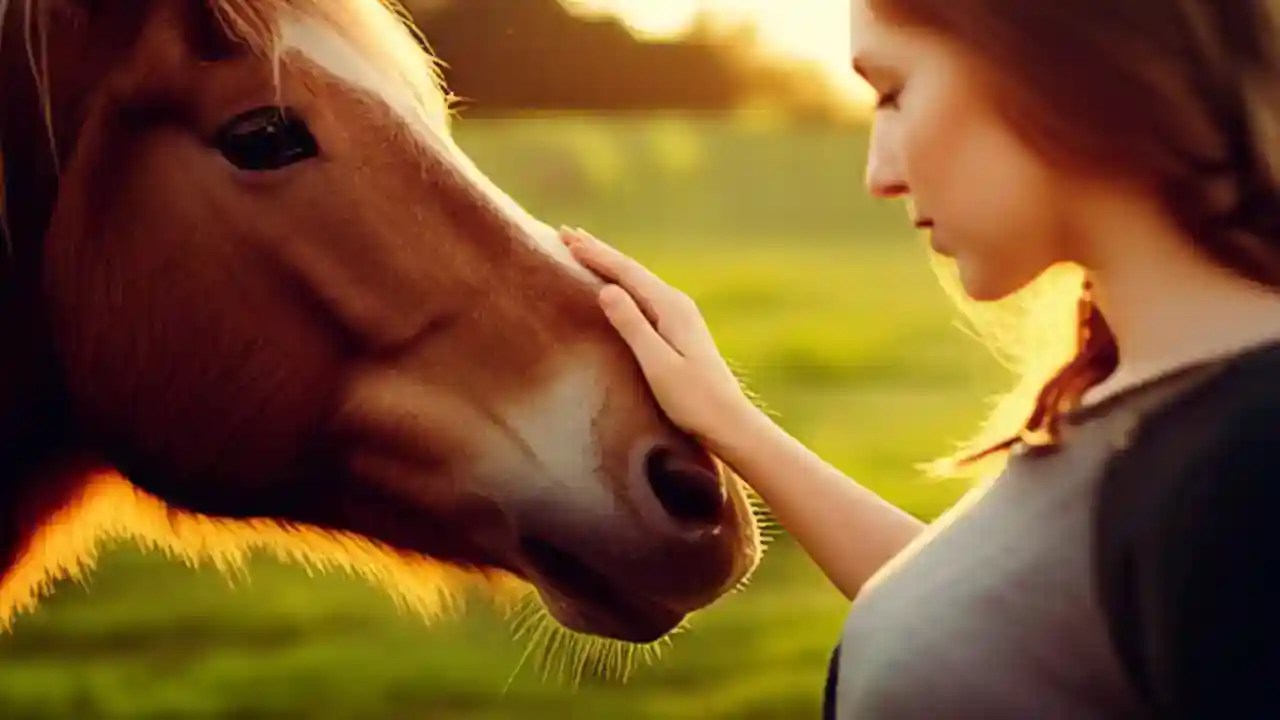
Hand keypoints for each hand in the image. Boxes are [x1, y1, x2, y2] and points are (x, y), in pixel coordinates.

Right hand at [559, 227, 762, 444]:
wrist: (729, 421)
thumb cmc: (693, 398)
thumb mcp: (657, 364)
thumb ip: (632, 325)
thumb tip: (606, 289)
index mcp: (671, 307)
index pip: (625, 272)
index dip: (594, 254)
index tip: (566, 238)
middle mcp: (676, 303)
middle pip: (631, 270)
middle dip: (598, 251)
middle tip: (566, 233)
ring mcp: (679, 315)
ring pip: (636, 280)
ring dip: (608, 264)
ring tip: (583, 250)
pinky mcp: (678, 329)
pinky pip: (642, 295)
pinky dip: (621, 283)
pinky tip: (614, 285)